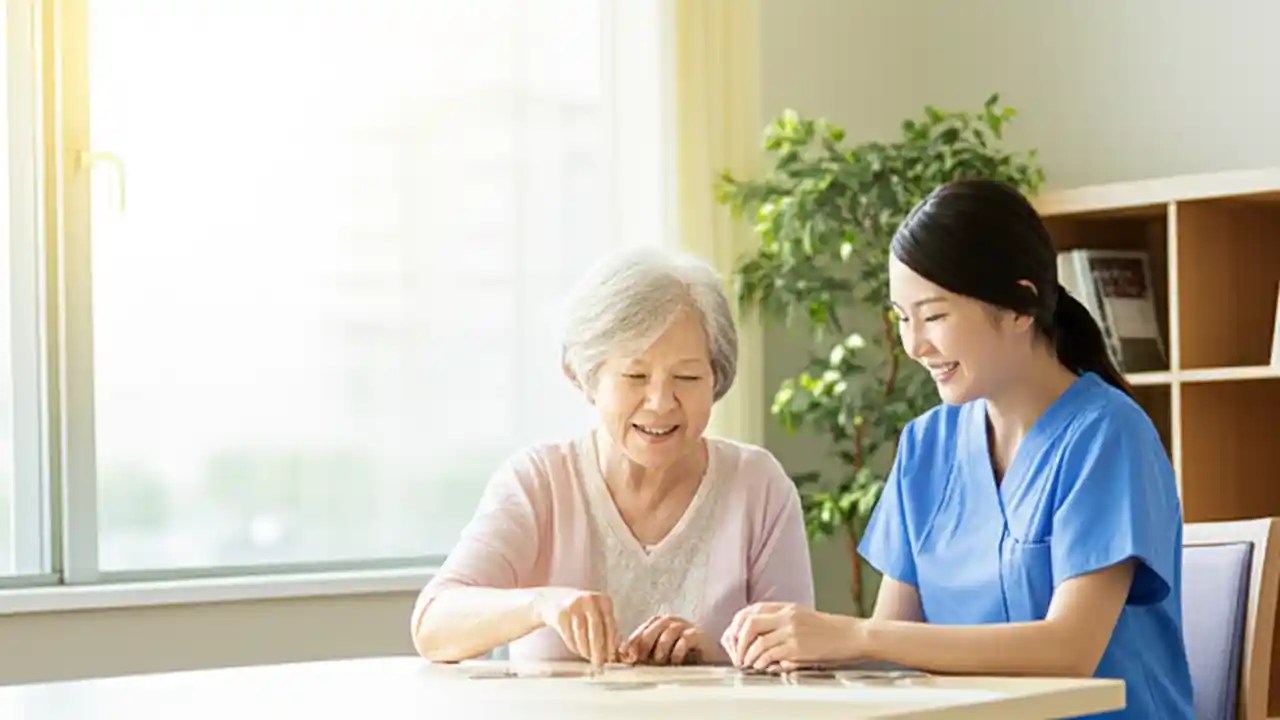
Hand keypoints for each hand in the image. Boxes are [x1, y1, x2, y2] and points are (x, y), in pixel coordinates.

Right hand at [533, 587, 619, 667]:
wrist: (554, 600)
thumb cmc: (583, 611)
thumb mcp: (597, 612)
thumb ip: (606, 627)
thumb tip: (613, 653)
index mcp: (603, 600)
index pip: (610, 624)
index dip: (611, 643)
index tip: (611, 657)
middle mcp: (589, 600)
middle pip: (596, 630)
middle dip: (598, 650)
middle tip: (599, 664)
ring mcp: (573, 606)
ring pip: (582, 635)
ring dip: (586, 650)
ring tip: (588, 656)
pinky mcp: (560, 615)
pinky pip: (570, 637)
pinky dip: (575, 647)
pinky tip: (578, 650)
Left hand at [619, 615, 709, 665]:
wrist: (710, 667)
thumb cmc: (681, 663)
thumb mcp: (658, 661)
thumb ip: (643, 656)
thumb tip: (623, 657)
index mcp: (661, 626)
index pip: (644, 627)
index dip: (634, 639)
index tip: (625, 655)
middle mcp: (674, 623)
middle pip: (657, 623)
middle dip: (645, 641)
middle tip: (639, 658)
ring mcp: (688, 628)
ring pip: (671, 629)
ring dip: (661, 646)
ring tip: (658, 662)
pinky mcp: (701, 636)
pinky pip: (687, 638)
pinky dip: (678, 650)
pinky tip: (675, 662)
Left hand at [721, 602, 858, 669]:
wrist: (853, 635)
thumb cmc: (830, 630)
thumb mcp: (802, 618)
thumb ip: (780, 622)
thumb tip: (756, 638)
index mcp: (786, 607)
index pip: (750, 610)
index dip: (736, 626)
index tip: (733, 639)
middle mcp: (786, 616)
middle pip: (748, 622)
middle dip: (737, 641)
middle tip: (736, 654)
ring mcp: (792, 631)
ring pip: (756, 641)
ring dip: (747, 655)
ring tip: (747, 663)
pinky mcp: (798, 647)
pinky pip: (770, 654)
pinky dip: (761, 662)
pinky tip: (762, 666)